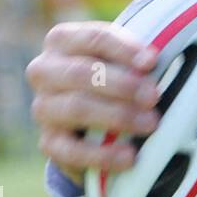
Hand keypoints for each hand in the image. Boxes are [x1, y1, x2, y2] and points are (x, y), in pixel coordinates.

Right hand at [26, 23, 161, 184]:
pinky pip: (71, 151)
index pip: (93, 39)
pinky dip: (103, 154)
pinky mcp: (48, 142)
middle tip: (153, 97)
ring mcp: (43, 107)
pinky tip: (129, 157)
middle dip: (122, 85)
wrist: (87, 120)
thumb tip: (154, 61)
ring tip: (150, 124)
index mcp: (62, 40)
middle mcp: (44, 71)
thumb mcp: (120, 59)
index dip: (124, 50)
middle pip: (81, 73)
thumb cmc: (112, 76)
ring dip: (118, 116)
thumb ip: (133, 57)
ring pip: (76, 108)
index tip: (152, 62)